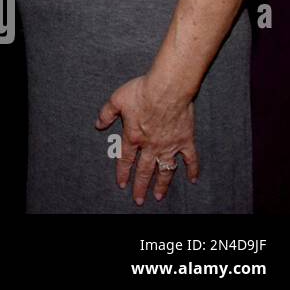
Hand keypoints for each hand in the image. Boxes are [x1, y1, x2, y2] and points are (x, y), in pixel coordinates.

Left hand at [96, 75, 199, 204]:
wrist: (168, 88)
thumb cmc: (142, 91)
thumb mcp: (117, 100)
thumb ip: (106, 113)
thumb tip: (98, 124)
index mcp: (133, 136)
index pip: (126, 159)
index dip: (123, 172)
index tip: (122, 185)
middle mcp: (151, 145)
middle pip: (144, 170)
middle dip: (140, 186)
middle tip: (138, 200)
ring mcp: (169, 145)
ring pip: (165, 170)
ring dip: (161, 185)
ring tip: (158, 197)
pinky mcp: (185, 141)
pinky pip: (190, 159)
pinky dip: (192, 170)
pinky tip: (192, 180)